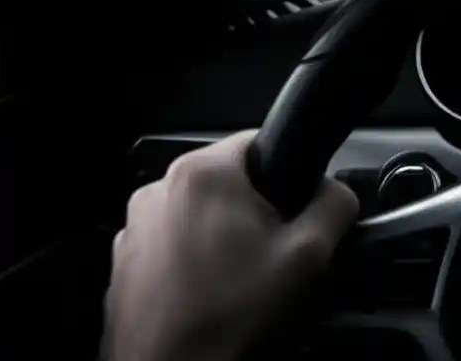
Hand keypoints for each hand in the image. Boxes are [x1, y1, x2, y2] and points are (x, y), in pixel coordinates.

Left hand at [102, 131, 358, 360]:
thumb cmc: (234, 317)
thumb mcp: (311, 255)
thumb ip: (335, 204)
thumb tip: (336, 190)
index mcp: (202, 173)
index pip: (260, 142)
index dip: (290, 175)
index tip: (298, 214)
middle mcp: (156, 190)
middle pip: (229, 183)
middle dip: (257, 213)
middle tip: (278, 257)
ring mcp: (133, 230)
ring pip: (200, 218)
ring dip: (225, 240)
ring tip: (244, 285)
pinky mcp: (124, 266)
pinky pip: (173, 249)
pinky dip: (195, 265)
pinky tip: (214, 300)